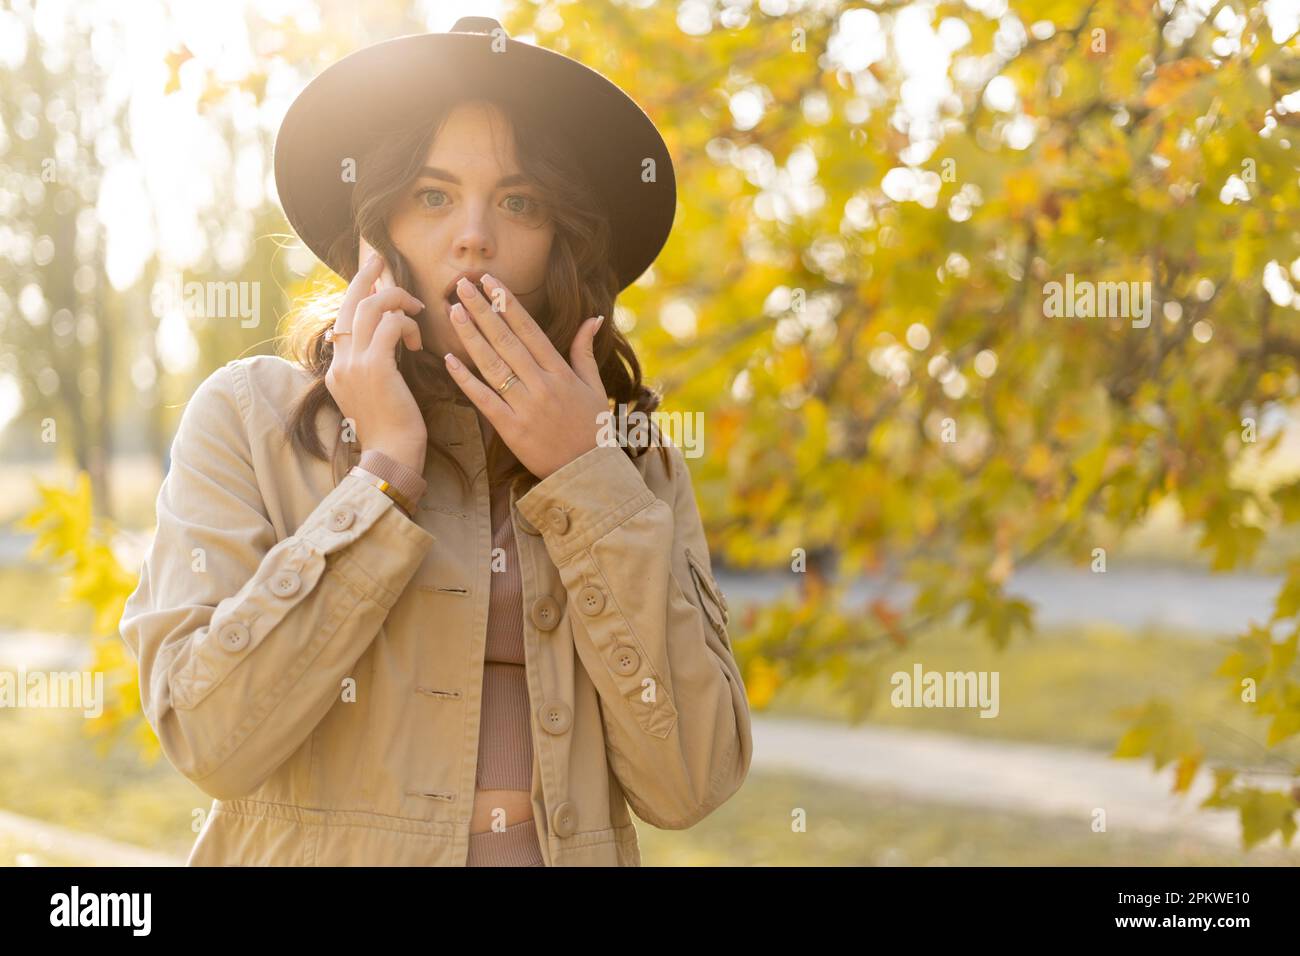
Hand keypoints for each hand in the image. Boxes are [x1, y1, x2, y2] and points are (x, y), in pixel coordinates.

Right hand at [324, 251, 427, 473]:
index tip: (372, 279)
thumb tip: (389, 344)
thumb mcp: (376, 394)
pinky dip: (407, 325)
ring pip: (371, 309)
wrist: (391, 457)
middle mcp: (341, 362)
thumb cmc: (393, 430)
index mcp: (338, 369)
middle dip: (366, 278)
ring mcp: (354, 364)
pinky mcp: (375, 368)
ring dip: (397, 301)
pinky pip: (391, 326)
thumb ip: (375, 367)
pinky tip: (417, 343)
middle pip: (349, 304)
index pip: (344, 319)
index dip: (357, 294)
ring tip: (416, 310)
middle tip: (381, 261)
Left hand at [442, 273, 608, 479]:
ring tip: (453, 312)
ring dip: (470, 337)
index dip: (507, 304)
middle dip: (482, 310)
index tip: (490, 282)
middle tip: (461, 285)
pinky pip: (484, 399)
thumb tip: (593, 318)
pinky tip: (449, 361)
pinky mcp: (511, 429)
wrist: (587, 472)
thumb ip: (585, 351)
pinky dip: (466, 380)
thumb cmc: (591, 427)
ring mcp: (525, 406)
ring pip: (492, 365)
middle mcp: (541, 384)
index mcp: (560, 371)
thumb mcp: (594, 386)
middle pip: (506, 340)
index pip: (529, 329)